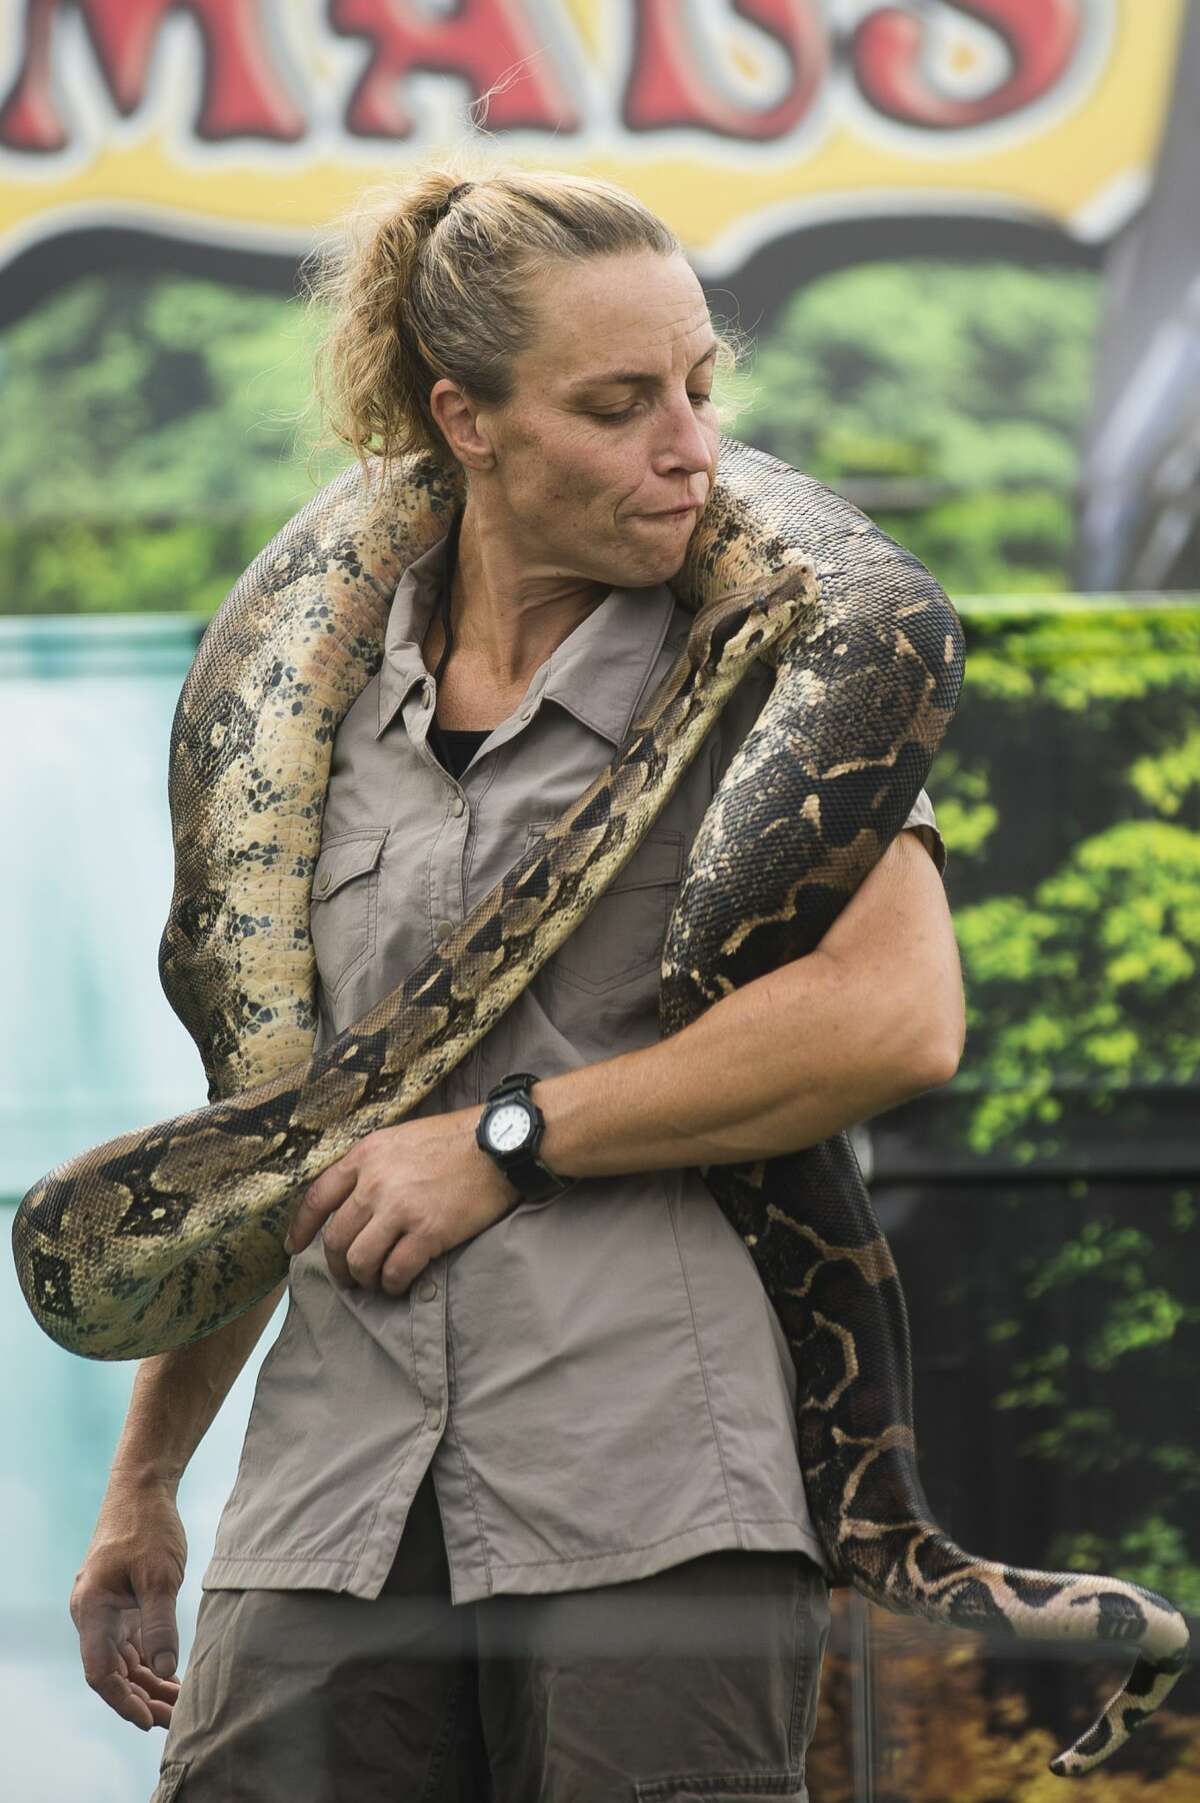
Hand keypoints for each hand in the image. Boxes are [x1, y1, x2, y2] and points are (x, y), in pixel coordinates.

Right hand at [70, 1477, 185, 1731]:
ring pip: (124, 1661)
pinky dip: (151, 1663)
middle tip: (175, 1721)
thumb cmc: (148, 1527)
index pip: (101, 1672)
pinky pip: (132, 1645)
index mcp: (92, 1610)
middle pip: (113, 1672)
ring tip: (178, 1708)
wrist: (142, 1490)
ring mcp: (107, 1611)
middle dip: (142, 1699)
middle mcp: (94, 1615)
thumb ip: (160, 1625)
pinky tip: (173, 1679)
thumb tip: (165, 1672)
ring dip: (148, 1685)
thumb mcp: (160, 1576)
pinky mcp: (122, 1605)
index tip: (148, 1721)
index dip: (123, 1701)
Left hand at [284, 1108, 519, 1294]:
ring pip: (360, 1261)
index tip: (295, 1247)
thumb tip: (354, 1199)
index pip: (317, 1198)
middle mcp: (375, 1183)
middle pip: (336, 1239)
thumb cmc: (455, 1140)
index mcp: (366, 1156)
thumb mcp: (401, 1138)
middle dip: (338, 1266)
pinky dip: (393, 1284)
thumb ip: (373, 1165)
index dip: (302, 1228)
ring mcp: (400, 1208)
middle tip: (349, 1277)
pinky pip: (396, 1270)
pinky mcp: (428, 1232)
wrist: (499, 1144)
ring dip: (365, 1278)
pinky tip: (400, 1283)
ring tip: (376, 1281)